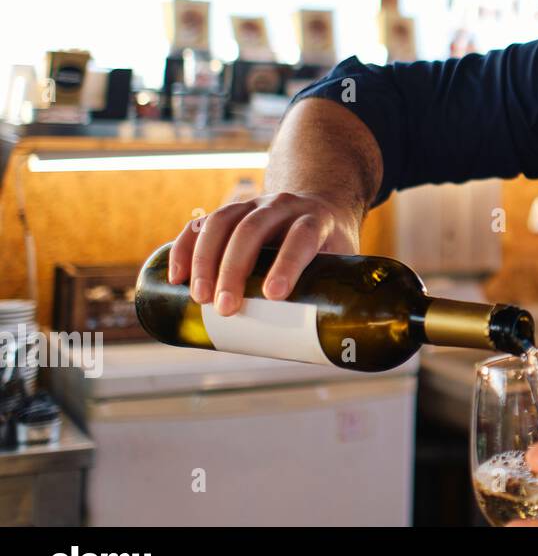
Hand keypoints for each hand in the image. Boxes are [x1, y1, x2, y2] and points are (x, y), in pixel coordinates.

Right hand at [168, 191, 360, 315]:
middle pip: (254, 230)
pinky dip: (185, 247)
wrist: (320, 206)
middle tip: (225, 308)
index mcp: (316, 220)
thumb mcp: (342, 263)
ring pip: (223, 221)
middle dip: (234, 269)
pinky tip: (177, 277)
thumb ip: (337, 296)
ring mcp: (254, 205)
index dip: (287, 264)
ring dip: (205, 260)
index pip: (301, 236)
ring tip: (198, 298)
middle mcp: (283, 207)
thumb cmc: (330, 246)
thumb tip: (333, 351)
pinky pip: (202, 224)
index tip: (273, 296)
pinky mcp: (231, 211)